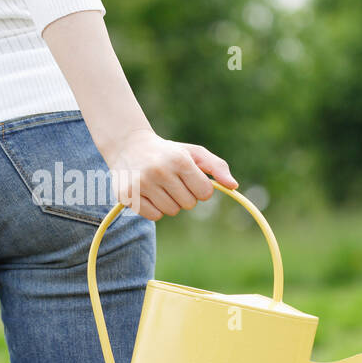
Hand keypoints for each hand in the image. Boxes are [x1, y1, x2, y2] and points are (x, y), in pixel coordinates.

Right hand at [101, 129, 236, 220]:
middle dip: (184, 195)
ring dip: (169, 202)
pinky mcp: (127, 195)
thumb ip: (217, 167)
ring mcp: (141, 183)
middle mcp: (159, 171)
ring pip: (171, 211)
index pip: (204, 193)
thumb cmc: (168, 152)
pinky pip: (154, 216)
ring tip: (159, 186)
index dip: (199, 188)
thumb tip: (234, 186)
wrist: (128, 145)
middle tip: (171, 181)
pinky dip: (154, 209)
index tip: (190, 179)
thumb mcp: (194, 153)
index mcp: (179, 160)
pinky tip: (148, 193)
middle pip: (188, 204)